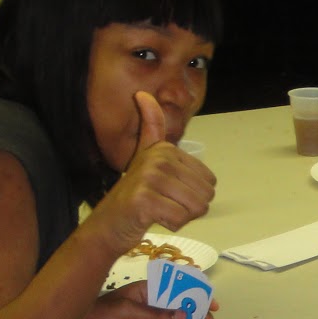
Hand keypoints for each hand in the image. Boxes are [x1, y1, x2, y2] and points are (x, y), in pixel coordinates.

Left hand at [75, 281, 219, 318]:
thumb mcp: (129, 311)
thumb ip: (156, 315)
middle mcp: (151, 303)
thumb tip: (183, 316)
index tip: (210, 301)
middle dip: (197, 315)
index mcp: (147, 289)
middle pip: (180, 307)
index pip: (176, 286)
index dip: (195, 292)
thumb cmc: (101, 314)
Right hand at [86, 91, 214, 254]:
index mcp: (165, 149)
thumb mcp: (145, 157)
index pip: (210, 181)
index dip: (194, 195)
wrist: (108, 224)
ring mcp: (150, 178)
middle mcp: (158, 158)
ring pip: (195, 207)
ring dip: (181, 217)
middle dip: (189, 208)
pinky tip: (152, 218)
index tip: (169, 192)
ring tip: (159, 210)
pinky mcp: (144, 200)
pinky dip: (170, 225)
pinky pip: (179, 218)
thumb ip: (151, 127)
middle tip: (164, 204)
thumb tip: (142, 93)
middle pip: (205, 195)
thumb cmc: (135, 195)